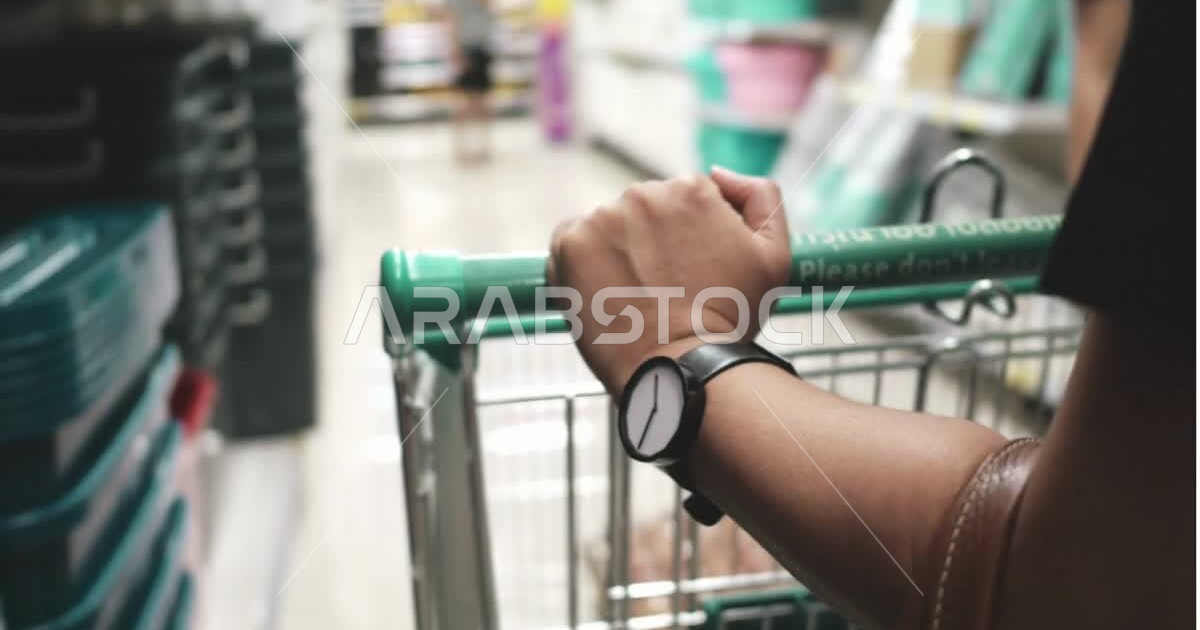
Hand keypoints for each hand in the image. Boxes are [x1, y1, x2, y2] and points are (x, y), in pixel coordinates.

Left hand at [547, 167, 791, 393]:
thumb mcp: (774, 256)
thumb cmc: (731, 319)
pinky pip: (573, 242)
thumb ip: (760, 197)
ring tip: (635, 296)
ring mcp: (601, 218)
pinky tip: (606, 293)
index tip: (692, 274)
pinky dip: (584, 264)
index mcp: (691, 189)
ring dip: (619, 251)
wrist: (680, 368)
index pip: (683, 202)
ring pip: (610, 227)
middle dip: (652, 242)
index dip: (689, 240)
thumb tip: (718, 173)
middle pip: (645, 212)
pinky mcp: (569, 245)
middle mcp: (643, 194)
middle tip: (664, 289)